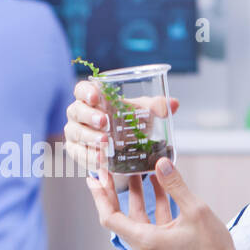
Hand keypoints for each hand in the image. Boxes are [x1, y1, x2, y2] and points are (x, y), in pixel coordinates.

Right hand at [64, 80, 179, 182]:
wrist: (124, 147)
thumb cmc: (129, 122)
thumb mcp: (143, 112)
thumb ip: (156, 107)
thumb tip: (173, 104)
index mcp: (93, 98)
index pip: (82, 89)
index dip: (86, 91)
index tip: (96, 97)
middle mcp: (79, 113)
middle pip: (76, 110)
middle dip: (89, 116)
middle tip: (105, 122)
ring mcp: (75, 133)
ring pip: (75, 133)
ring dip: (89, 138)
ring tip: (105, 143)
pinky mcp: (76, 151)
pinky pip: (78, 154)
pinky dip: (89, 158)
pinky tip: (101, 160)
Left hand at [84, 157, 241, 249]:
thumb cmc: (212, 249)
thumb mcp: (195, 211)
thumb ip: (176, 185)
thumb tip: (161, 162)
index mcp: (146, 240)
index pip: (110, 218)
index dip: (100, 197)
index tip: (95, 178)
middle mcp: (144, 247)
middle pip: (119, 217)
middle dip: (113, 193)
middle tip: (107, 172)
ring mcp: (153, 248)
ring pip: (137, 219)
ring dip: (136, 196)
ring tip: (135, 172)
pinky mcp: (164, 247)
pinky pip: (151, 223)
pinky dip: (153, 205)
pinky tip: (159, 186)